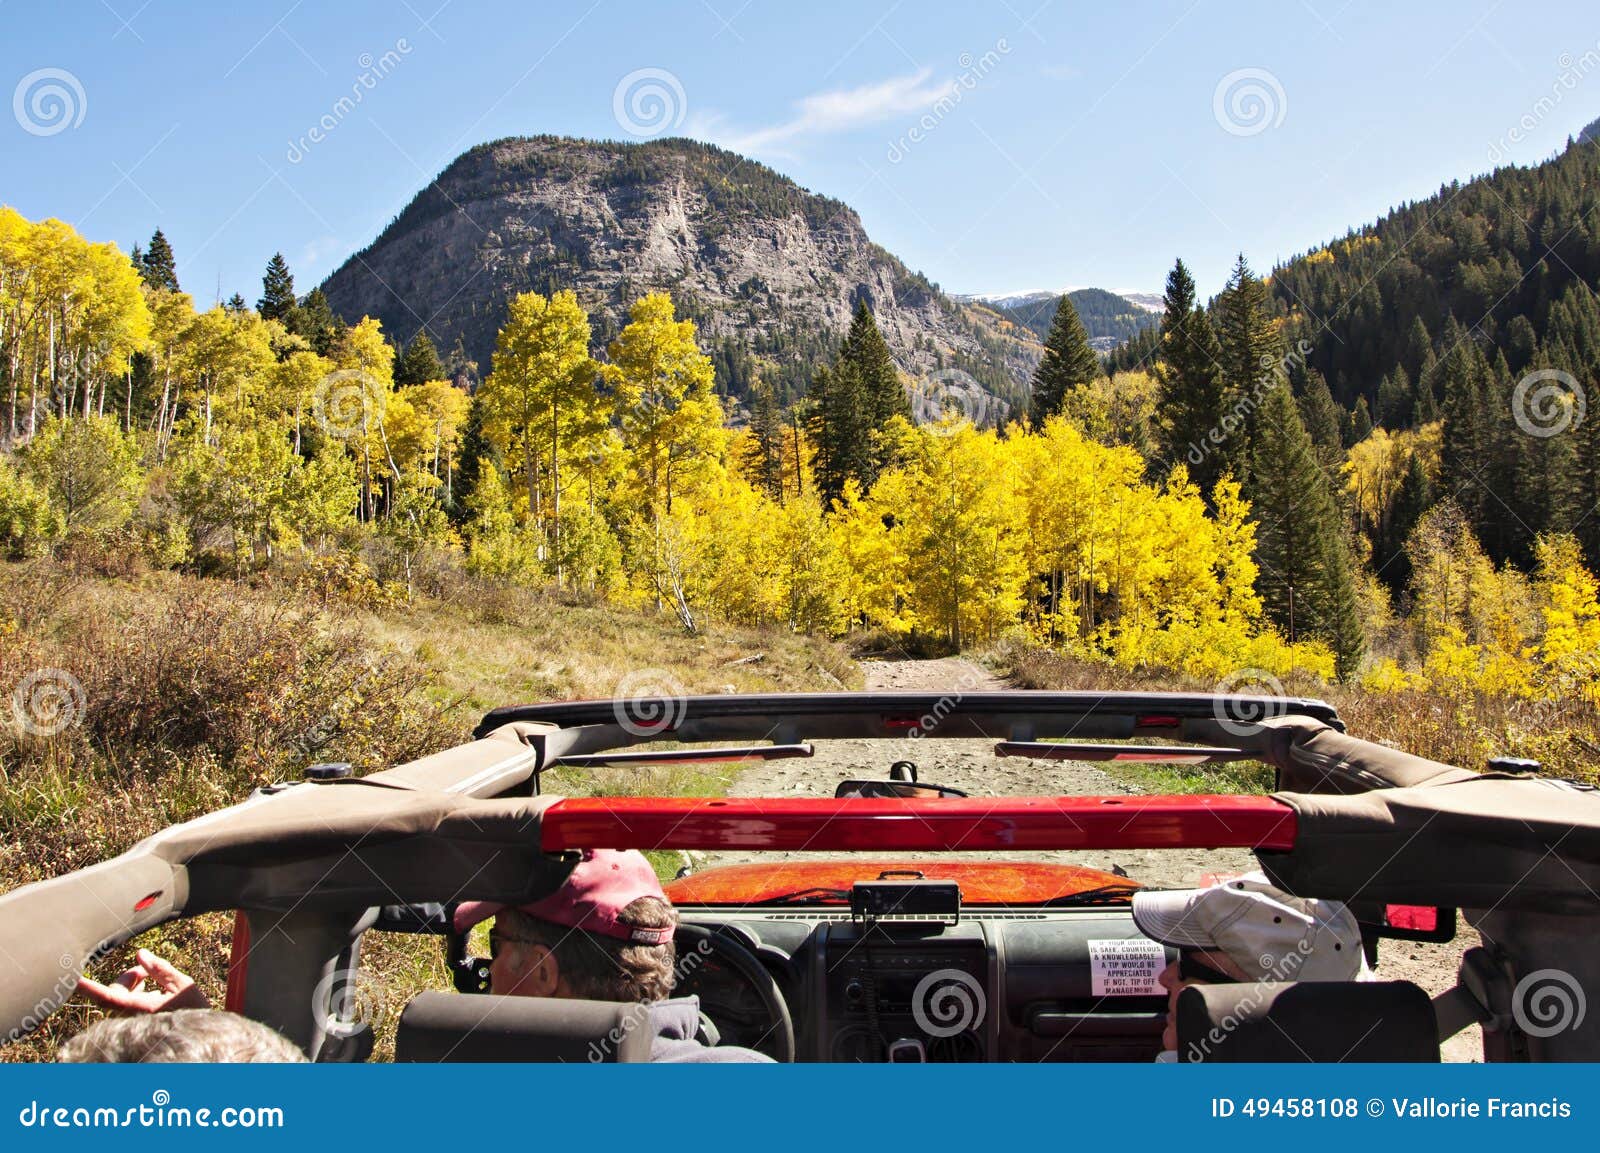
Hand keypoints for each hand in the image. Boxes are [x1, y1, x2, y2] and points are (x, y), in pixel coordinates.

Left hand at [77, 948, 210, 1012]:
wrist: (200, 1035)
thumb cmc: (194, 1010)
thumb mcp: (183, 985)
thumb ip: (160, 969)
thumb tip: (140, 954)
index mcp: (142, 1008)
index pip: (108, 996)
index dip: (89, 987)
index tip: (73, 979)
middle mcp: (131, 1017)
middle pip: (114, 990)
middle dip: (128, 977)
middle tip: (148, 973)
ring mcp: (130, 1021)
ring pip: (118, 996)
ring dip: (132, 985)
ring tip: (153, 984)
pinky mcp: (132, 1022)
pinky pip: (123, 1003)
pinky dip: (134, 993)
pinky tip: (152, 994)